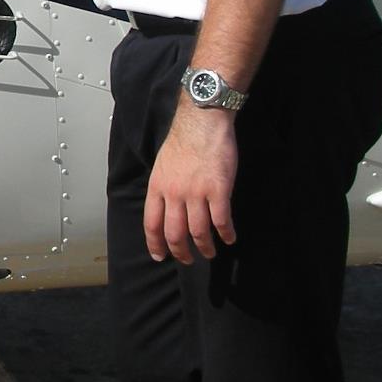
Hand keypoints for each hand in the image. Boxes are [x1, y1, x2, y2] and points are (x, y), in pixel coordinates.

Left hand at [144, 103, 237, 263]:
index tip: (160, 256)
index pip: (151, 223)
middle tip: (188, 260)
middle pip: (174, 233)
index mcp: (157, 187)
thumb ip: (164, 188)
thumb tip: (166, 209)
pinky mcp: (218, 190)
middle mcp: (174, 193)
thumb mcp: (162, 165)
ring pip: (198, 232)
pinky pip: (221, 221)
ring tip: (210, 253)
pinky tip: (229, 238)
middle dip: (181, 252)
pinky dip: (226, 234)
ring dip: (205, 247)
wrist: (203, 121)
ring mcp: (196, 193)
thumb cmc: (184, 141)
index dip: (155, 244)